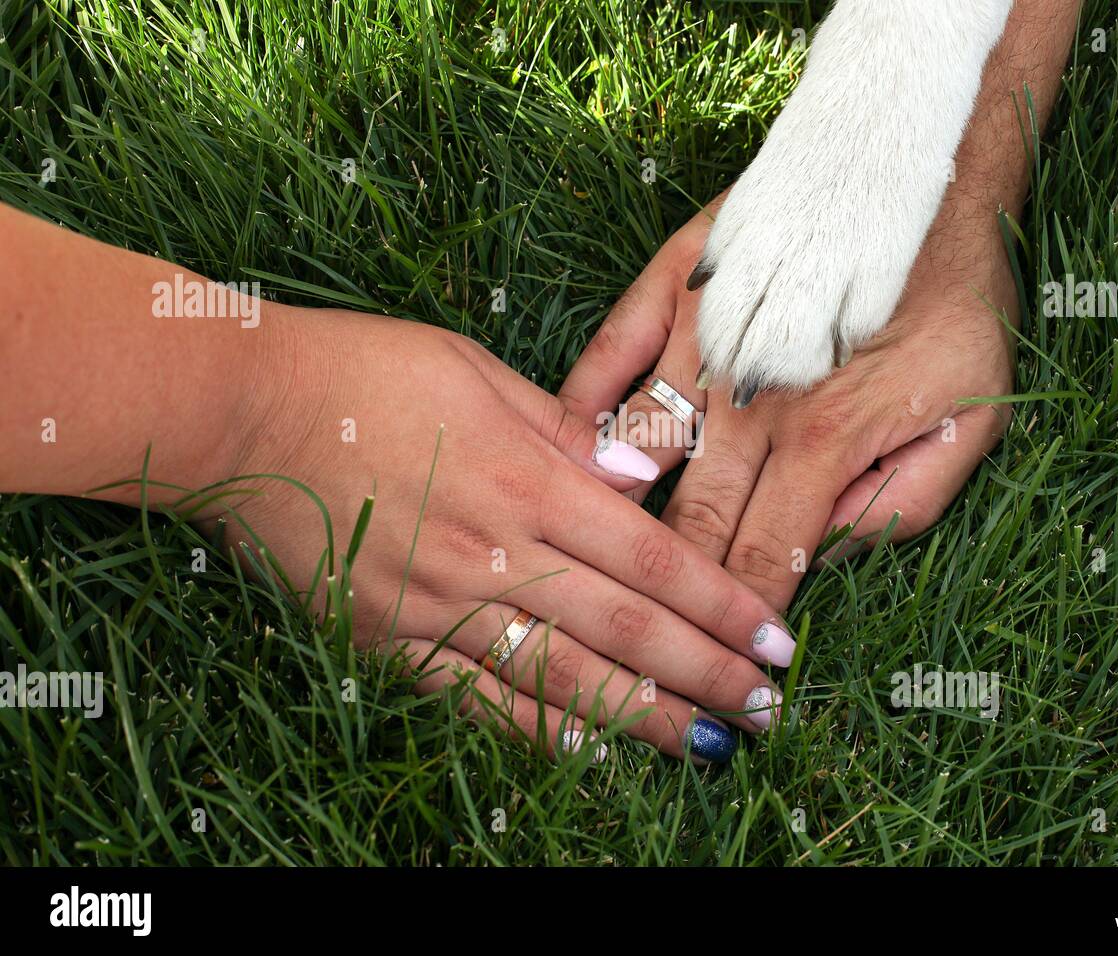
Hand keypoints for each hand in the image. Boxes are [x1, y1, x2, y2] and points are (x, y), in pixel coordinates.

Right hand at [215, 308, 793, 761]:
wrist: (242, 413)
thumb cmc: (366, 372)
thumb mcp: (479, 373)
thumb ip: (567, 433)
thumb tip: (641, 478)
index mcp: (527, 479)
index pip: (654, 559)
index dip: (723, 607)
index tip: (778, 641)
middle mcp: (494, 552)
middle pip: (626, 631)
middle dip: (708, 674)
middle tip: (770, 709)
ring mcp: (439, 606)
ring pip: (564, 679)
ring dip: (645, 718)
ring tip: (709, 744)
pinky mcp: (389, 641)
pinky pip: (479, 699)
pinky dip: (543, 731)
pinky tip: (598, 751)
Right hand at [560, 200, 1015, 609]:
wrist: (930, 178)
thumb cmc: (957, 304)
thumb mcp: (974, 420)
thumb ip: (904, 504)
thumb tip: (825, 556)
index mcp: (821, 439)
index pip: (758, 556)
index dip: (733, 620)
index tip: (714, 667)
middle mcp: (750, 397)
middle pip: (686, 517)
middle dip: (668, 590)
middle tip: (645, 637)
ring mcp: (705, 336)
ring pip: (636, 445)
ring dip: (610, 509)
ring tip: (584, 559)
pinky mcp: (679, 282)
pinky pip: (609, 350)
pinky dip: (582, 403)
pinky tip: (568, 449)